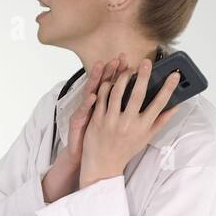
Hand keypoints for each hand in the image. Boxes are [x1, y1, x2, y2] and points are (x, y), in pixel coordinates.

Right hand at [41, 53, 125, 202]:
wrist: (83, 157)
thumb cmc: (99, 139)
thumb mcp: (112, 122)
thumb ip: (122, 108)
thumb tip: (138, 97)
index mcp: (104, 105)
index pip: (112, 84)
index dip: (118, 71)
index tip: (126, 59)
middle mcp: (93, 105)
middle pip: (101, 84)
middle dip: (109, 70)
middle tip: (116, 58)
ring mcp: (84, 112)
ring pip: (90, 92)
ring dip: (96, 80)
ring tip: (102, 67)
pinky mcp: (77, 122)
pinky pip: (83, 111)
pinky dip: (87, 103)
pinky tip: (93, 96)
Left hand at [78, 57, 180, 188]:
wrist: (103, 165)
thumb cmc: (126, 149)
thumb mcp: (146, 137)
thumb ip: (161, 121)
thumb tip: (176, 107)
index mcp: (143, 127)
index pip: (159, 104)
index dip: (168, 88)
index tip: (175, 75)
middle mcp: (128, 124)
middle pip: (138, 95)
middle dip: (144, 76)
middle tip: (147, 62)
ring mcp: (111, 121)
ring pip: (117, 92)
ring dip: (123, 77)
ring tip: (127, 68)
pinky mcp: (97, 119)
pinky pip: (102, 97)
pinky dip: (106, 86)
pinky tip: (111, 79)